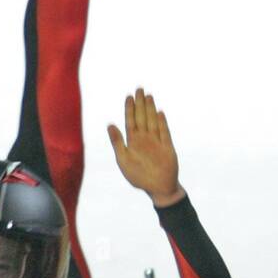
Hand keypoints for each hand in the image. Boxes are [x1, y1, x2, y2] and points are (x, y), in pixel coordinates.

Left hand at [107, 89, 184, 206]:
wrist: (158, 189)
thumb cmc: (138, 177)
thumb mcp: (123, 159)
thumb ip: (117, 142)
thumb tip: (109, 124)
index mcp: (132, 142)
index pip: (130, 121)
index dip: (129, 109)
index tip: (128, 96)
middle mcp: (144, 139)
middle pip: (142, 117)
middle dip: (140, 103)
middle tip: (139, 88)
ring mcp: (156, 141)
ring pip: (152, 121)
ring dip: (150, 108)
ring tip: (148, 95)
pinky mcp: (167, 146)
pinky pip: (164, 131)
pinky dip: (162, 122)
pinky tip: (159, 112)